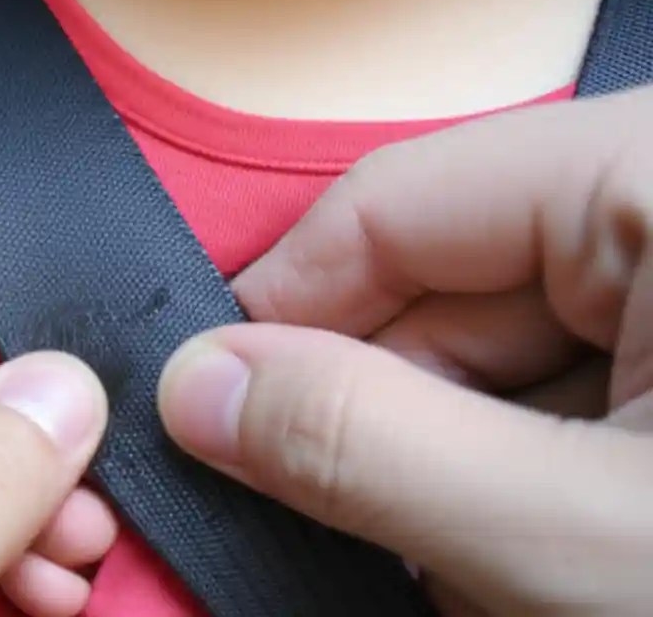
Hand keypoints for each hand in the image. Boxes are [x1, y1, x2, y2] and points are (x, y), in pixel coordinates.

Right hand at [159, 88, 652, 614]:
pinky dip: (520, 474)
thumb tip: (198, 387)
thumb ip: (369, 447)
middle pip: (441, 281)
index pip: (398, 204)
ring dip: (449, 462)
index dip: (280, 312)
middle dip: (380, 413)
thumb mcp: (576, 533)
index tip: (207, 411)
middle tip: (334, 528)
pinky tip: (527, 556)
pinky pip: (564, 385)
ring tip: (465, 570)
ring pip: (496, 347)